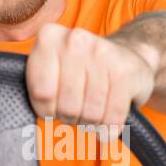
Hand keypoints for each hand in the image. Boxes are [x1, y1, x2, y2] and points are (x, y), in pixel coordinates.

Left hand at [25, 23, 157, 143]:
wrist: (128, 57)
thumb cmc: (81, 72)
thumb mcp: (52, 71)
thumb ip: (37, 88)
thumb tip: (39, 117)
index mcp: (49, 38)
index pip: (41, 93)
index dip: (47, 110)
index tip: (54, 105)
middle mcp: (75, 40)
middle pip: (67, 107)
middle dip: (71, 117)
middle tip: (77, 108)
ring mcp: (103, 53)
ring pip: (91, 114)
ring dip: (92, 123)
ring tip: (94, 110)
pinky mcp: (126, 72)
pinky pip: (113, 117)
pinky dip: (110, 127)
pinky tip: (110, 119)